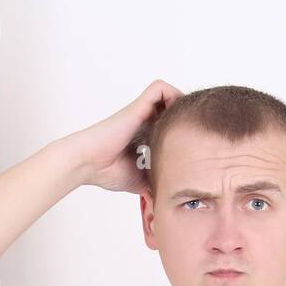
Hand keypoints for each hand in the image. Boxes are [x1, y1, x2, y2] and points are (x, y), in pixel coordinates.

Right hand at [66, 79, 184, 193]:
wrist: (89, 162)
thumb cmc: (108, 171)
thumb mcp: (140, 180)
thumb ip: (155, 182)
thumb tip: (170, 197)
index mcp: (144, 138)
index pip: (169, 129)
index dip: (182, 134)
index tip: (192, 148)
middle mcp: (144, 123)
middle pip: (172, 110)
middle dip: (186, 120)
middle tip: (196, 136)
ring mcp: (141, 113)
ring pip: (169, 96)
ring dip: (181, 105)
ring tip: (187, 124)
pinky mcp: (138, 106)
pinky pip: (160, 88)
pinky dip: (172, 94)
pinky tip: (176, 115)